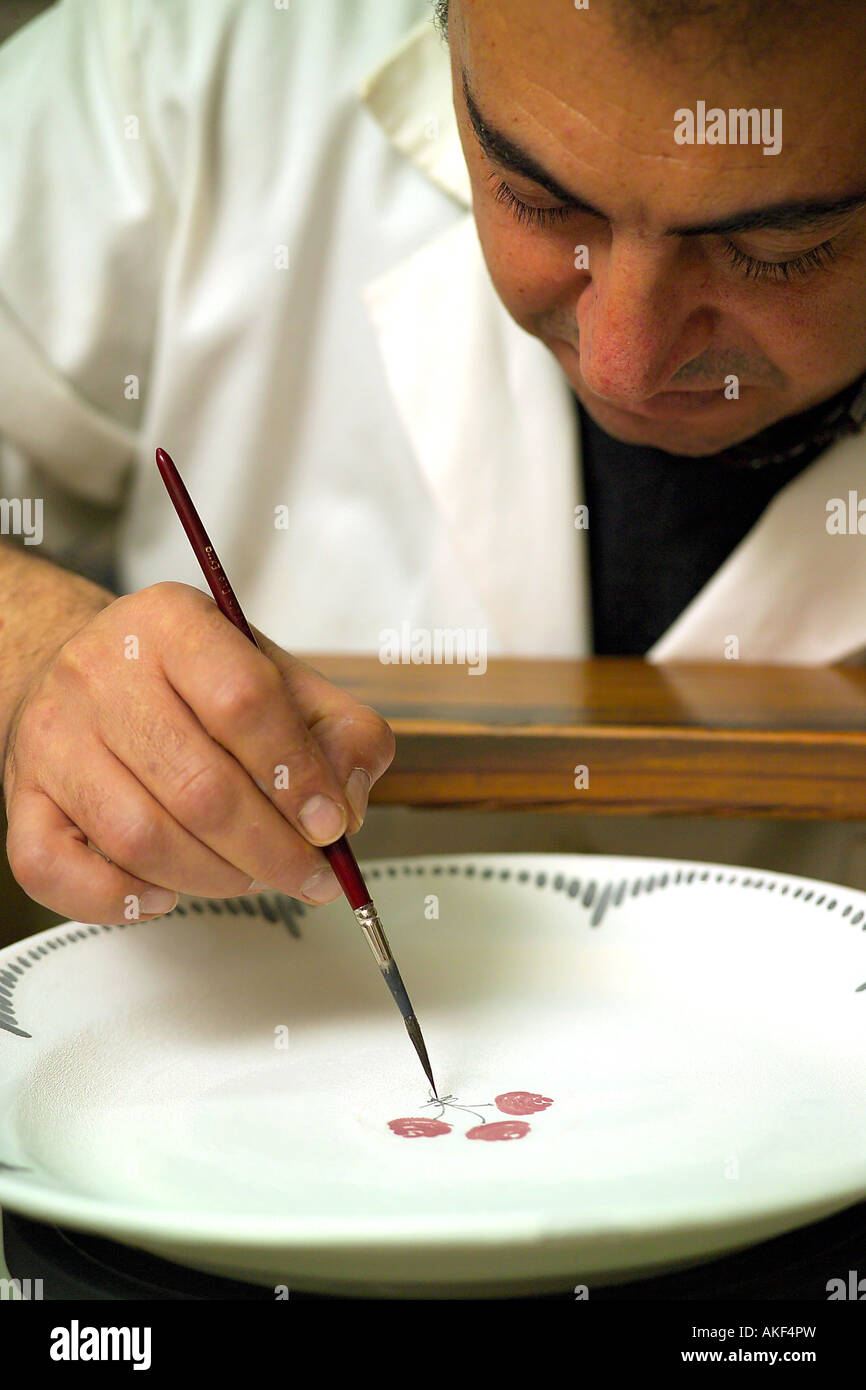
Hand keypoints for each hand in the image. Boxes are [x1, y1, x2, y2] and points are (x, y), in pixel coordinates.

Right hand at [3, 582, 394, 923]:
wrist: (83, 673)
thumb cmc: (189, 683)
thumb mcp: (276, 677)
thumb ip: (336, 732)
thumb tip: (346, 806)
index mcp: (173, 624)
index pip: (244, 701)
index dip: (297, 776)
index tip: (332, 825)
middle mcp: (100, 672)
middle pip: (199, 785)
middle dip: (271, 848)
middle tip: (308, 874)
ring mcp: (52, 737)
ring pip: (141, 837)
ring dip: (215, 877)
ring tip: (249, 876)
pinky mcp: (21, 797)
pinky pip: (57, 872)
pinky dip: (122, 901)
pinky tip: (167, 894)